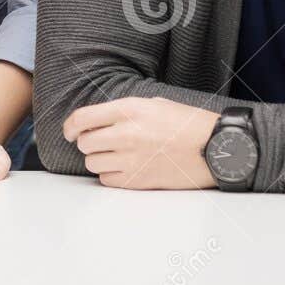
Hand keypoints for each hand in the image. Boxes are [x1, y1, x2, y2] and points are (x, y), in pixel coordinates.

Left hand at [62, 97, 219, 189]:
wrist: (216, 149)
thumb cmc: (189, 124)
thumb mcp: (155, 103)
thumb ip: (124, 111)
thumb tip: (97, 120)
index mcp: (129, 110)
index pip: (82, 118)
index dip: (69, 126)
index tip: (69, 131)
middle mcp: (126, 134)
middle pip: (84, 143)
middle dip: (87, 142)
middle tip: (100, 142)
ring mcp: (131, 159)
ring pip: (92, 163)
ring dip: (98, 159)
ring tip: (115, 155)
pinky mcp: (139, 180)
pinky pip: (106, 180)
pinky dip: (110, 175)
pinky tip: (125, 167)